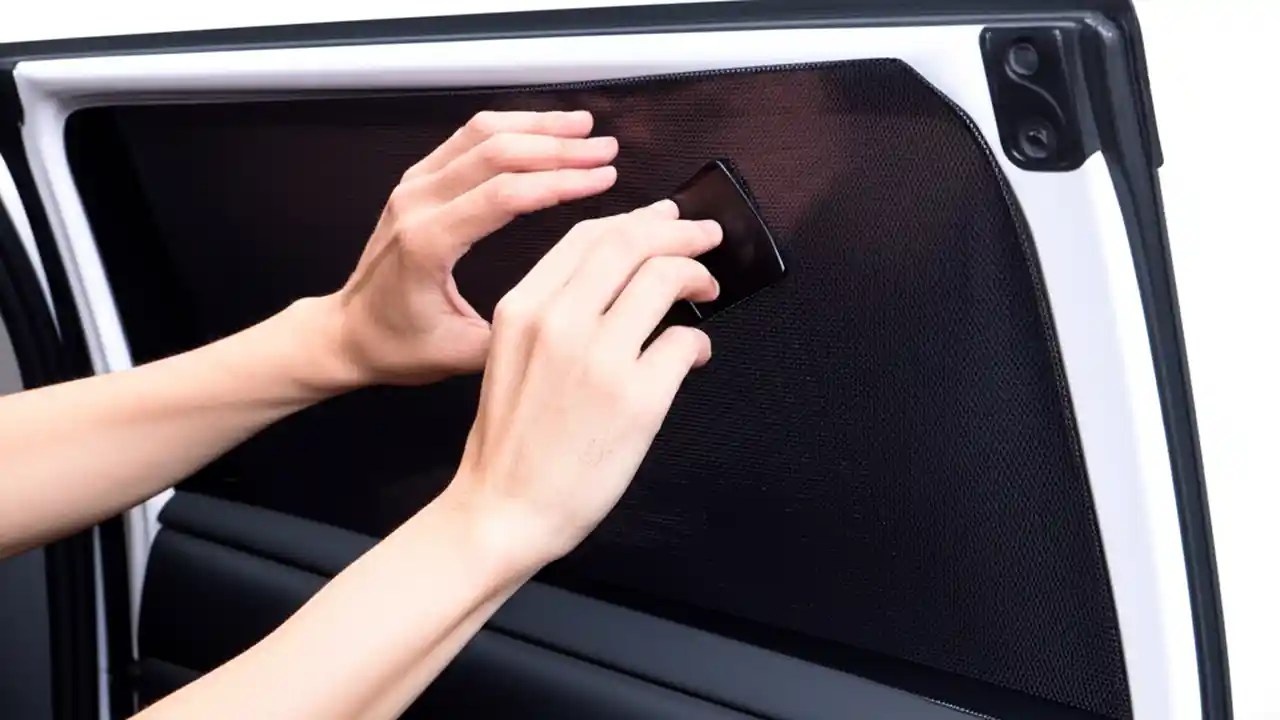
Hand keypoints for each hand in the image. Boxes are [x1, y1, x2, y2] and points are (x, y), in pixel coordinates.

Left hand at [328, 110, 618, 385]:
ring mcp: (412, 187)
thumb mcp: (462, 355)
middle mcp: (416, 204)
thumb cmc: (397, 347)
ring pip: (480, 133)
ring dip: (536, 126)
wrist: (347, 334)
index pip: (505, 195)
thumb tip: (575, 313)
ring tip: (583, 127)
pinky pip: (465, 138)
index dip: (561, 181)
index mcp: (428, 243)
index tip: (604, 178)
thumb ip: (516, 332)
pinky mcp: (416, 181)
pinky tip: (542, 129)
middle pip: (496, 152)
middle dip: (558, 147)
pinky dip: (509, 127)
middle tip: (606, 150)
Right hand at [444, 200, 722, 569]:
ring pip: (664, 278)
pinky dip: (698, 342)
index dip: (637, 220)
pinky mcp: (637, 398)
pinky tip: (693, 356)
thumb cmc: (511, 441)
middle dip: (680, 231)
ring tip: (708, 288)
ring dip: (696, 274)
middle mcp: (558, 322)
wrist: (503, 509)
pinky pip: (684, 342)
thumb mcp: (511, 355)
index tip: (664, 219)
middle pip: (631, 242)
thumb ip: (555, 311)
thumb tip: (623, 279)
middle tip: (706, 236)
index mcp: (522, 308)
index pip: (587, 236)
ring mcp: (599, 358)